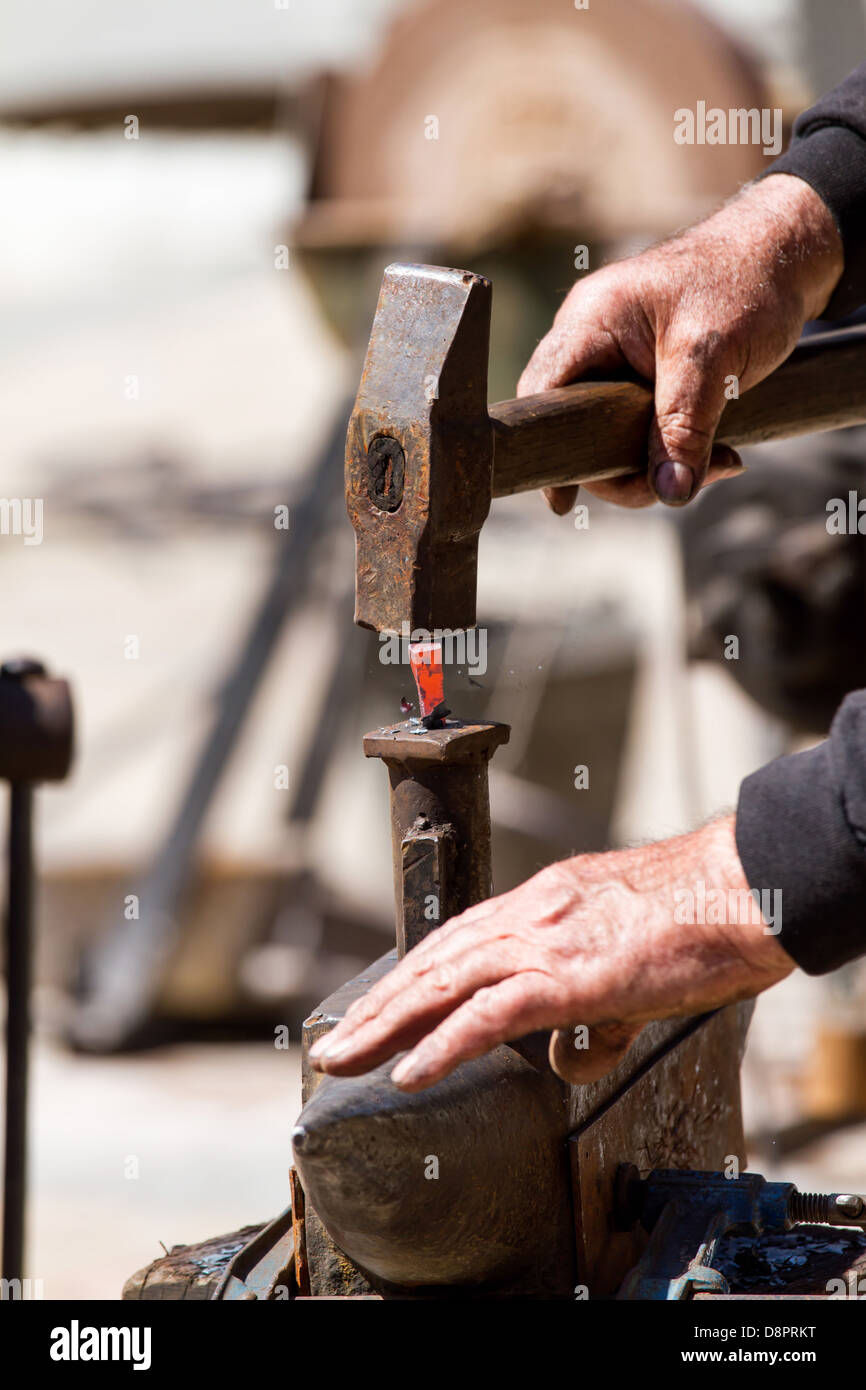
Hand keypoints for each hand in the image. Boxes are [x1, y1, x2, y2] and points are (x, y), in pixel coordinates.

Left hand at [309, 815, 793, 1090]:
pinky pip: (490, 1015)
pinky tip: (410, 1072)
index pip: (456, 941)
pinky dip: (444, 1045)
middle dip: (379, 1008)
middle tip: (337, 1045)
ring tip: (347, 1060)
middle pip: (435, 963)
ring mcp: (547, 941)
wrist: (741, 890)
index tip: (377, 1009)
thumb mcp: (632, 965)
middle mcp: (531, 915)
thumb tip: (571, 1058)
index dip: (411, 979)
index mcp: (543, 904)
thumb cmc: (700, 920)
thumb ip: (594, 1012)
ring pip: (445, 985)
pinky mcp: (570, 975)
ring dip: (387, 1027)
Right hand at [518, 174, 842, 511]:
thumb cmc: (747, 284)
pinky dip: (668, 448)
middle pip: (575, 424)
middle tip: (676, 485)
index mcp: (592, 320)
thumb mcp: (713, 361)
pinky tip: (710, 452)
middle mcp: (592, 337)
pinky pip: (635, 425)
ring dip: (653, 462)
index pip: (544, 393)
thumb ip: (685, 430)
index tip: (563, 501)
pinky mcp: (639, 370)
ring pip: (609, 432)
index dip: (551, 448)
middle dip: (620, 467)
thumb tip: (671, 494)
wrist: (787, 253)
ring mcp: (614, 354)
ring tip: (715, 463)